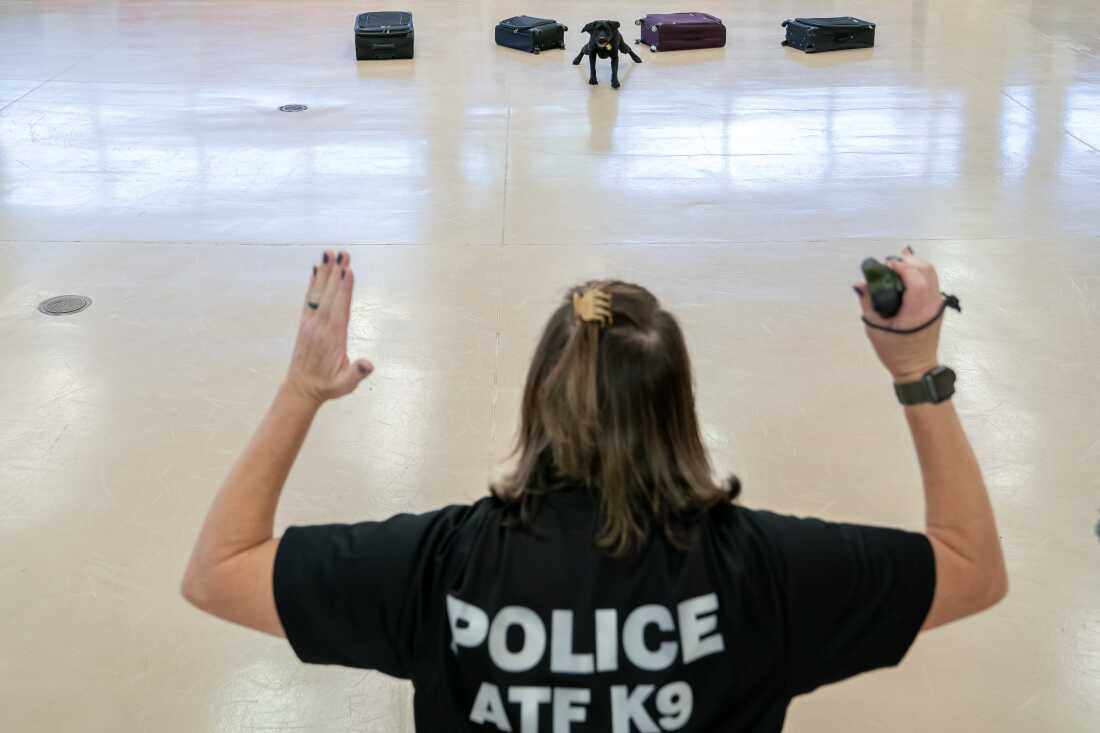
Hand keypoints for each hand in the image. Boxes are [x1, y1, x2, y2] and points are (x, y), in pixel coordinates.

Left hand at [285, 250, 373, 405]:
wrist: (301, 389)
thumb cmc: (328, 386)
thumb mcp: (345, 385)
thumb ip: (356, 373)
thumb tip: (368, 364)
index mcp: (332, 338)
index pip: (340, 308)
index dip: (344, 289)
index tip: (348, 271)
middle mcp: (320, 326)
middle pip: (329, 295)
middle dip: (336, 273)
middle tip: (342, 253)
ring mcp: (310, 323)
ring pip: (318, 293)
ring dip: (325, 272)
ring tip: (329, 253)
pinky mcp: (305, 323)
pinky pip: (309, 298)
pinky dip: (312, 283)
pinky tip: (316, 270)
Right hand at [854, 246, 944, 382]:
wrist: (917, 368)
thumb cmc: (894, 352)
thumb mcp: (875, 329)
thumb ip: (868, 304)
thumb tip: (859, 284)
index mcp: (916, 312)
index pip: (916, 280)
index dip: (902, 267)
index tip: (885, 264)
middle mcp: (931, 305)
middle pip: (926, 271)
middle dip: (909, 260)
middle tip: (889, 261)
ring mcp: (937, 305)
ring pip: (931, 274)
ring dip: (915, 264)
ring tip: (897, 261)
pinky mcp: (937, 306)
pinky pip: (931, 282)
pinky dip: (920, 272)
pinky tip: (907, 270)